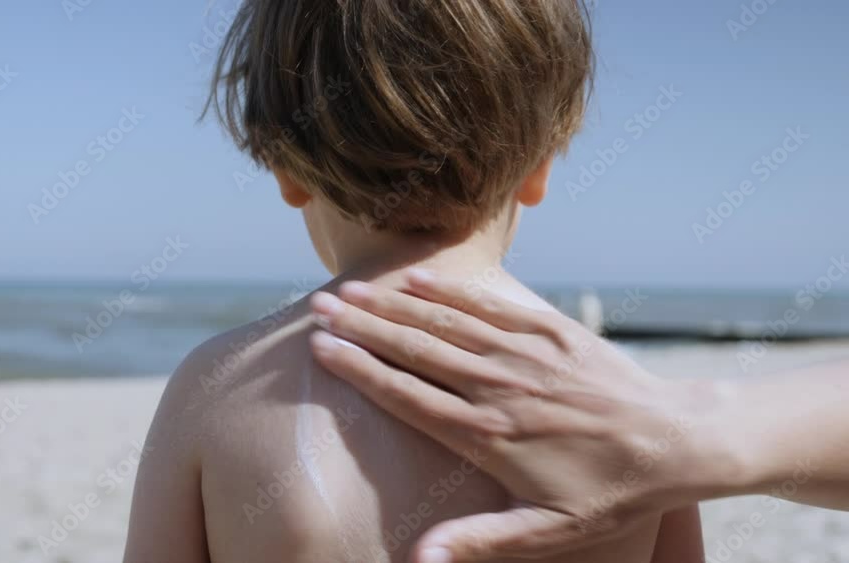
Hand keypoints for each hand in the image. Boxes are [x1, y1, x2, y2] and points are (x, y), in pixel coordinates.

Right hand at [309, 270, 734, 560]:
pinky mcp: (550, 330)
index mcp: (489, 435)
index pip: (408, 395)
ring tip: (350, 290)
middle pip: (415, 350)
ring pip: (444, 323)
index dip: (361, 369)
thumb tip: (418, 560)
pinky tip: (416, 279)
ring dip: (393, 304)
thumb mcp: (548, 531)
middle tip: (316, 307)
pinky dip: (448, 291)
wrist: (678, 439)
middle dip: (362, 326)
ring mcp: (524, 353)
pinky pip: (489, 305)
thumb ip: (478, 542)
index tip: (323, 348)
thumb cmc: (609, 491)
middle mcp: (499, 386)